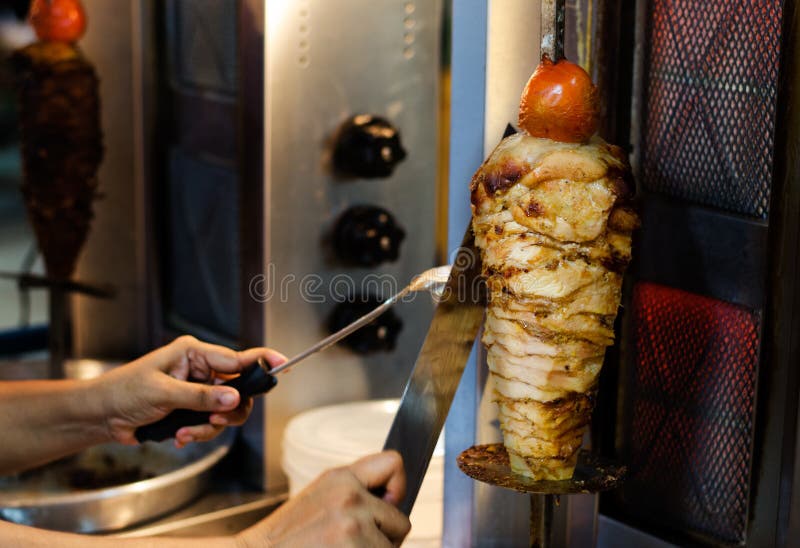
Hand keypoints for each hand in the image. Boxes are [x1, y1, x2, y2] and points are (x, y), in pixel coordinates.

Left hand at [92, 335, 286, 446]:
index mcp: (194, 353)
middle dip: (229, 409)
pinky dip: (200, 433)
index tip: (283, 365)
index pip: (237, 358)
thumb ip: (200, 396)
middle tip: (215, 420)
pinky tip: (181, 436)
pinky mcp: (193, 410)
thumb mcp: (163, 392)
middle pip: (239, 389)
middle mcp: (201, 370)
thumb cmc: (124, 392)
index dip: (262, 362)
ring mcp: (198, 391)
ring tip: (187, 432)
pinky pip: (212, 424)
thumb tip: (234, 398)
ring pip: (227, 411)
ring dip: (210, 426)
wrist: (101, 415)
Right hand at [237, 451, 409, 547]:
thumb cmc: (287, 538)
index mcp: (341, 478)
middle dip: (383, 538)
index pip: (393, 463)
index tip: (388, 503)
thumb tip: (395, 498)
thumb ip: (356, 489)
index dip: (397, 487)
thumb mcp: (319, 496)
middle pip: (399, 521)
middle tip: (348, 544)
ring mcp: (352, 525)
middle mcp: (349, 496)